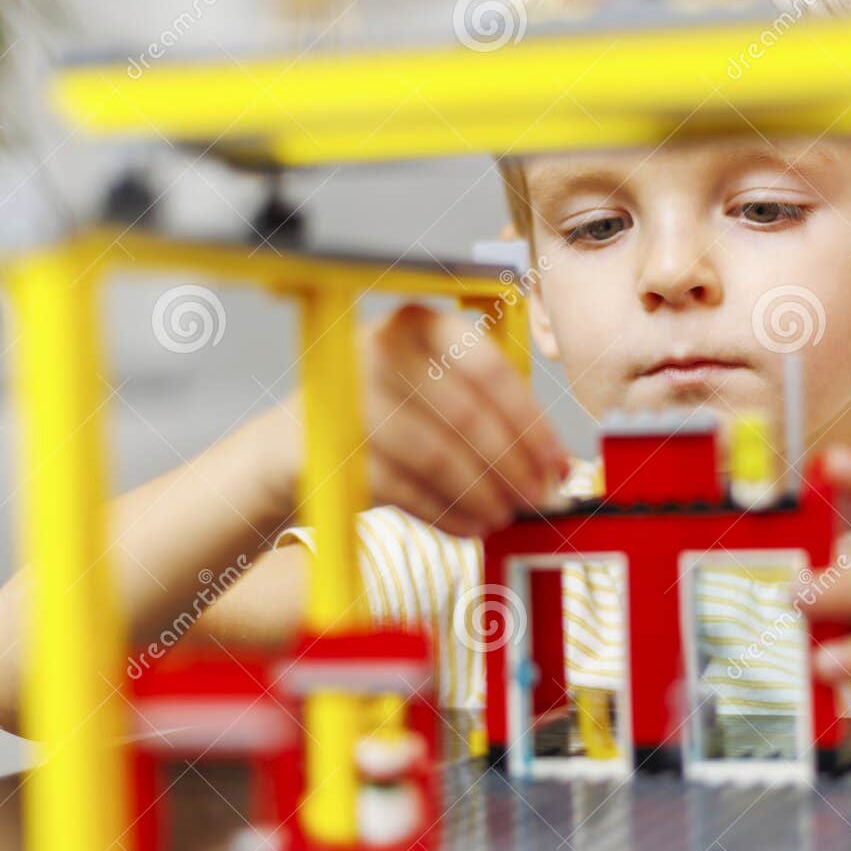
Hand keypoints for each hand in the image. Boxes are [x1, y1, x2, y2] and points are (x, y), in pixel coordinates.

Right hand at [257, 303, 567, 537]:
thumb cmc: (382, 419)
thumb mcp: (434, 395)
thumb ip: (490, 414)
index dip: (530, 422)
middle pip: (467, 413)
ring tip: (504, 515)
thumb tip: (554, 462)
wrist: (293, 447)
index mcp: (419, 324)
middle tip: (538, 497)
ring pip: (437, 454)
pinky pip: (406, 489)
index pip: (489, 369)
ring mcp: (351, 396)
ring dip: (482, 494)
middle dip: (512, 465)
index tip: (557, 461)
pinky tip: (471, 526)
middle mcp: (381, 348)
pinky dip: (447, 513)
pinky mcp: (333, 447)